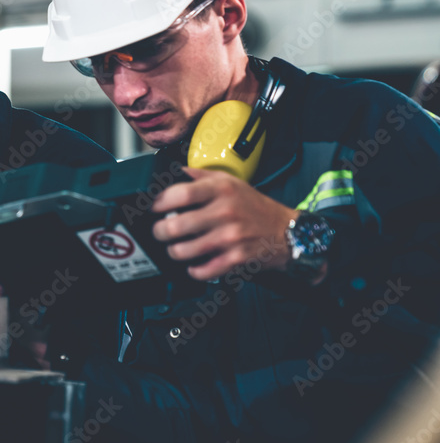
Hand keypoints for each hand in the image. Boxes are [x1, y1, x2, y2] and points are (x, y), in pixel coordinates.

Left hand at [151, 167, 297, 281]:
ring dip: (174, 252)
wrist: (288, 232)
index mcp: (221, 190)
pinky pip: (204, 270)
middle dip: (160, 231)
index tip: (153, 208)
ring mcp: (230, 237)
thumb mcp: (230, 182)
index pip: (181, 193)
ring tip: (175, 248)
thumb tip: (172, 172)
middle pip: (176, 225)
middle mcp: (225, 212)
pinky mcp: (236, 258)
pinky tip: (194, 264)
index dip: (160, 202)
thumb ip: (200, 176)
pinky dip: (194, 270)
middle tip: (160, 231)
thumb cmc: (255, 207)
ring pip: (184, 250)